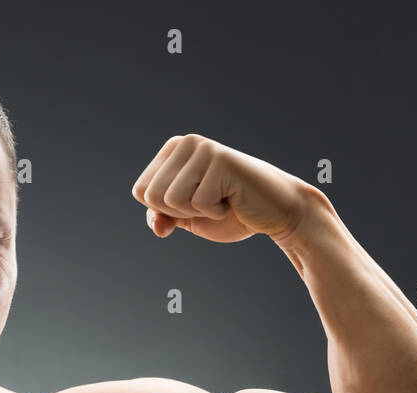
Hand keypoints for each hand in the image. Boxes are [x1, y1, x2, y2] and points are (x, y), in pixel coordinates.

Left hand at [131, 134, 311, 243]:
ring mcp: (203, 148)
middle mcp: (185, 142)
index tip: (193, 203)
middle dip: (179, 212)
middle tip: (209, 202)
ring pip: (171, 199)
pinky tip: (233, 199)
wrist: (275, 213)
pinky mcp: (221, 161)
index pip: (140, 191)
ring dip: (198, 211)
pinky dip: (216, 212)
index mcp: (172, 151)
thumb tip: (157, 226)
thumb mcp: (187, 218)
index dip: (164, 210)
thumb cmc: (231, 213)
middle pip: (152, 196)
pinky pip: (198, 203)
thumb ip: (163, 217)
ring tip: (221, 199)